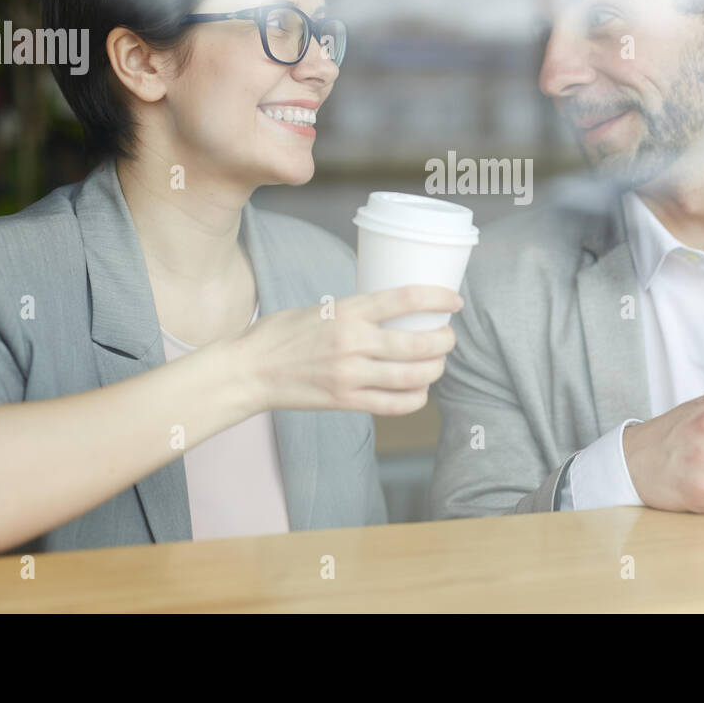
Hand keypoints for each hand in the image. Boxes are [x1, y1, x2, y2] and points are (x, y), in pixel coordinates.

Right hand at [232, 284, 462, 414]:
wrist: (249, 371)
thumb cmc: (281, 335)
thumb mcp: (321, 309)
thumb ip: (355, 313)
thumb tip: (392, 315)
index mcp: (346, 311)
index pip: (405, 299)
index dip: (438, 299)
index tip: (454, 301)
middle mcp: (352, 342)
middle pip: (418, 343)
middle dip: (445, 340)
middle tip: (448, 336)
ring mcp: (350, 375)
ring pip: (412, 376)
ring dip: (436, 369)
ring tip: (438, 363)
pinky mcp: (345, 401)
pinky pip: (394, 405)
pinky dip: (416, 398)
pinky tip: (420, 391)